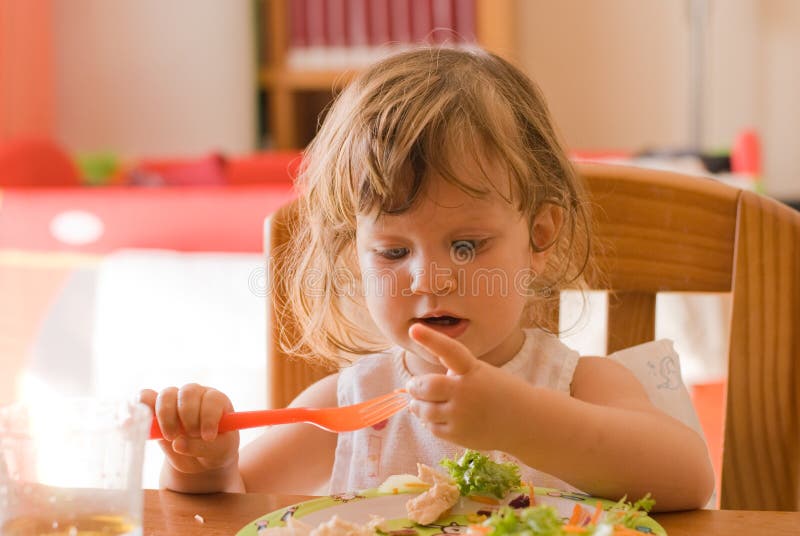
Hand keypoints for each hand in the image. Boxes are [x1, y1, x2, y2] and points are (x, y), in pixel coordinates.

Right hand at [139, 384, 239, 475]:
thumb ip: (202, 447)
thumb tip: (177, 443)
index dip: (208, 416)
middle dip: (187, 416)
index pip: (212, 399)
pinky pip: (143, 400)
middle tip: (190, 434)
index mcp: (216, 401)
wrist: (200, 459)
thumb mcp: (218, 451)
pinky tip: (130, 423)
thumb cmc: (215, 450)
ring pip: (166, 395)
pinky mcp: (156, 410)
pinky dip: (136, 409)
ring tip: (171, 436)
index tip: (208, 436)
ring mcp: (175, 400)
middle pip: (188, 392)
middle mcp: (196, 395)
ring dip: (166, 415)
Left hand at [404, 323, 519, 450]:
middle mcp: (466, 392)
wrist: (526, 422)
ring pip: (423, 409)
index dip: (430, 339)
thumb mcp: (481, 373)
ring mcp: (462, 415)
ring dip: (417, 405)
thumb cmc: (499, 391)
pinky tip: (437, 416)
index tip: (414, 329)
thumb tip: (419, 390)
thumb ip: (454, 375)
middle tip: (413, 386)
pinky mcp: (459, 435)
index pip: (449, 351)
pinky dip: (429, 421)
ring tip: (419, 402)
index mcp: (473, 370)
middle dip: (414, 386)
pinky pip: (432, 427)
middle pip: (425, 386)